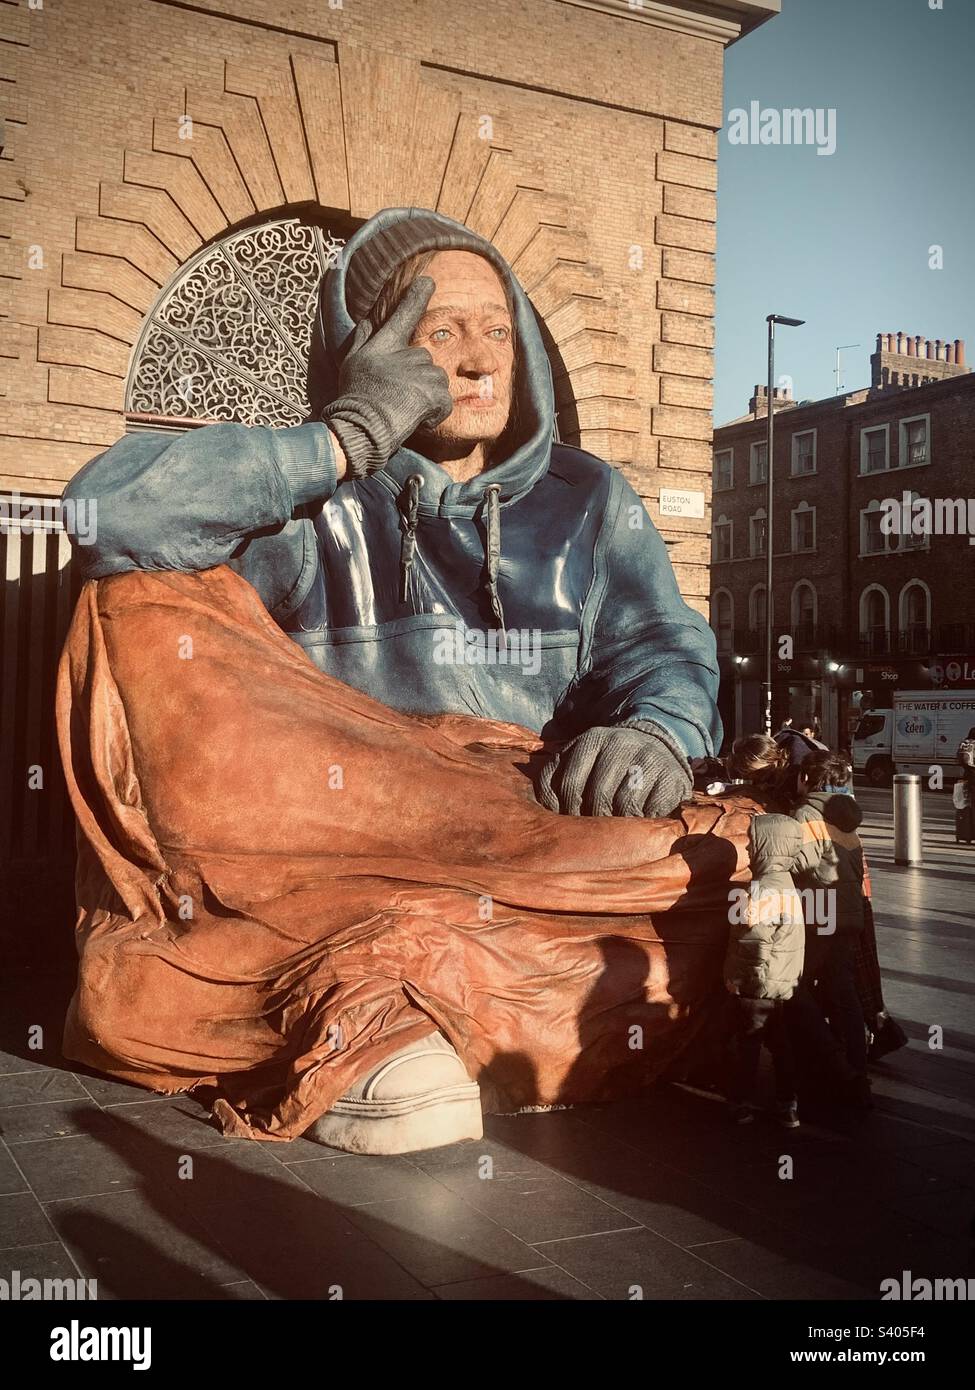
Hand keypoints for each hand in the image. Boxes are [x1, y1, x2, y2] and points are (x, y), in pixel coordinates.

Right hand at [321, 277, 452, 477]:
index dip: (417, 296)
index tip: (428, 280)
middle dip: (418, 378)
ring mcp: (418, 373)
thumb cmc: (353, 399)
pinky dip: (436, 413)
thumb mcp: (350, 365)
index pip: (403, 315)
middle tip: (398, 398)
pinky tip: (418, 420)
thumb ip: (361, 341)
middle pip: (425, 358)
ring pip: (437, 379)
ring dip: (427, 396)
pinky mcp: (430, 394)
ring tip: (406, 409)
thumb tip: (366, 320)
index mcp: (383, 345)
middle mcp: (402, 354)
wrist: (357, 429)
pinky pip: (445, 401)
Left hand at [535, 723, 691, 817]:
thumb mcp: (580, 757)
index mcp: (592, 740)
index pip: (569, 783)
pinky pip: (652, 810)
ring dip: (618, 824)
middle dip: (592, 821)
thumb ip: (556, 774)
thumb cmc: (607, 759)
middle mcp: (620, 745)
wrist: (655, 741)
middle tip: (591, 834)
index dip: (565, 810)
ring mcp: (649, 760)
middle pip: (598, 796)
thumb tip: (544, 807)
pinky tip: (637, 823)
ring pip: (625, 804)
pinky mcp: (671, 778)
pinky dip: (643, 822)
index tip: (567, 823)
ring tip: (613, 831)